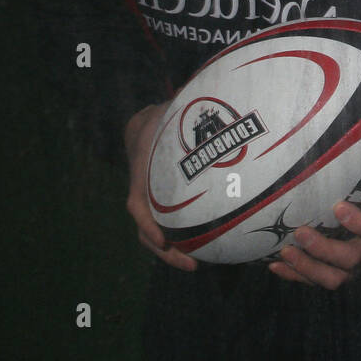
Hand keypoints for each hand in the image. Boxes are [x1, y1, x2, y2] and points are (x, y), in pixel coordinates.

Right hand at [124, 102, 196, 271]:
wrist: (150, 121)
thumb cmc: (165, 119)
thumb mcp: (171, 113)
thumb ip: (190, 110)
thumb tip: (223, 96)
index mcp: (142, 171)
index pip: (137, 204)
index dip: (148, 223)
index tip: (163, 239)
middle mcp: (143, 189)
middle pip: (147, 227)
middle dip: (165, 249)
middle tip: (192, 263)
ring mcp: (150, 198)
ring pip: (155, 232)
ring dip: (172, 251)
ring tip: (197, 263)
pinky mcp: (161, 203)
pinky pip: (167, 224)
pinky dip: (181, 238)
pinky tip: (205, 246)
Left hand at [269, 127, 360, 288]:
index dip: (360, 225)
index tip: (339, 206)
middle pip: (352, 259)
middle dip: (324, 248)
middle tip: (299, 230)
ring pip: (337, 276)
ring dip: (309, 267)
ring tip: (283, 251)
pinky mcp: (350, 269)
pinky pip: (324, 280)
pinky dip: (300, 275)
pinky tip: (275, 264)